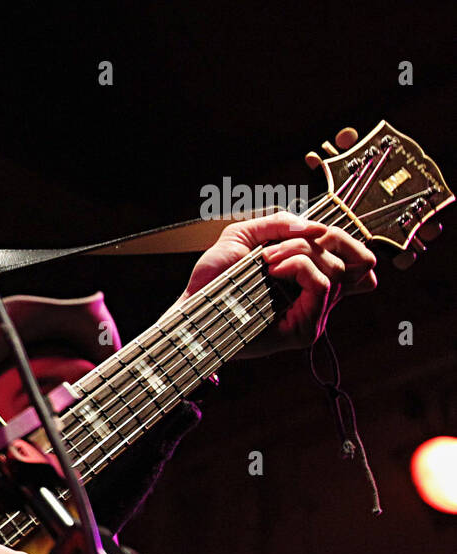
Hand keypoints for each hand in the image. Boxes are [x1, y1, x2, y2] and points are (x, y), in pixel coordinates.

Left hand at [177, 211, 376, 357]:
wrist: (193, 302)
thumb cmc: (215, 275)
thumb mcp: (244, 235)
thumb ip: (280, 223)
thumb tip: (318, 228)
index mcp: (311, 275)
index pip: (360, 259)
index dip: (348, 240)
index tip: (314, 232)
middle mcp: (318, 297)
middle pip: (358, 259)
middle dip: (320, 238)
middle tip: (278, 245)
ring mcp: (313, 314)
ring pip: (336, 269)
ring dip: (299, 251)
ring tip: (267, 260)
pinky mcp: (303, 330)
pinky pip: (322, 285)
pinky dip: (299, 267)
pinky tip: (272, 269)